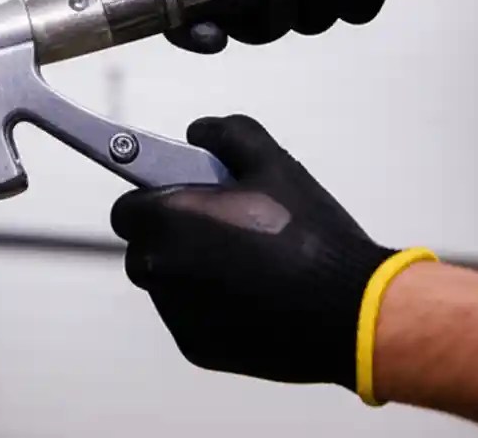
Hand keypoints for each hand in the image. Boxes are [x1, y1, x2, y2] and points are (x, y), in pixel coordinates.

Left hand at [110, 115, 394, 389]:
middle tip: (219, 230)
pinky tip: (251, 296)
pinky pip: (187, 316)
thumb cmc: (312, 238)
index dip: (153, 201)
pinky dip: (208, 307)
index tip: (180, 200)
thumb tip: (197, 133)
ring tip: (244, 264)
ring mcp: (174, 310)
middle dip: (170, 236)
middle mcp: (159, 267)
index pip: (126, 207)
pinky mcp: (194, 345)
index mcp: (168, 218)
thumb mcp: (274, 164)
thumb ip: (226, 135)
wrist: (351, 313)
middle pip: (143, 246)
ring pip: (164, 283)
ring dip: (188, 271)